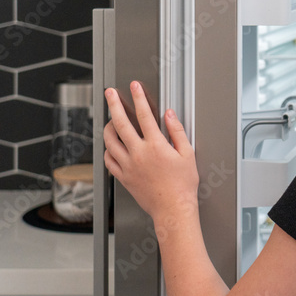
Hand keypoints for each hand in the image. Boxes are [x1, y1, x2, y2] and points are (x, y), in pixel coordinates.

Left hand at [102, 81, 198, 222]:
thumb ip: (177, 132)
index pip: (144, 115)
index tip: (134, 87)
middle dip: (114, 104)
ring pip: (110, 141)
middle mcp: (138, 154)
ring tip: (109, 119)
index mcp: (156, 146)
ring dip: (107, 126)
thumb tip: (169, 115)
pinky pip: (108, 160)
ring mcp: (128, 165)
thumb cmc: (182, 185)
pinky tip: (111, 146)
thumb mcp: (187, 154)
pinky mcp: (123, 177)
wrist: (172, 208)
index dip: (138, 97)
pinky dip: (108, 149)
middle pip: (120, 123)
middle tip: (110, 94)